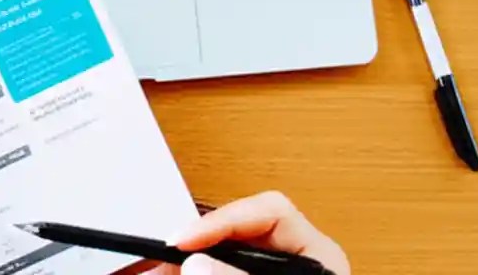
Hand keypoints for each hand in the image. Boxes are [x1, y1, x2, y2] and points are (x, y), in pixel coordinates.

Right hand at [155, 192, 349, 274]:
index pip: (269, 210)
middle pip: (237, 230)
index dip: (223, 218)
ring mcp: (269, 273)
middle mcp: (294, 260)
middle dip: (198, 241)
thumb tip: (198, 262)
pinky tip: (170, 274)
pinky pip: (216, 269)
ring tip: (158, 268)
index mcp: (319, 255)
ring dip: (188, 258)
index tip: (186, 238)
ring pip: (220, 251)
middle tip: (165, 254)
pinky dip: (192, 271)